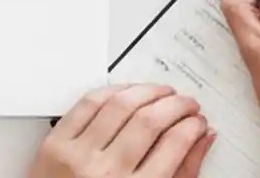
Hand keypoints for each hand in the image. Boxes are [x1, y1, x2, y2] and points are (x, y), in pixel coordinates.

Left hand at [29, 84, 215, 177]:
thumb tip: (203, 138)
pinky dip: (112, 91)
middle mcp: (107, 173)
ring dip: (148, 91)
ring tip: (161, 92)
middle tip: (186, 103)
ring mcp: (78, 156)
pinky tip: (127, 91)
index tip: (198, 121)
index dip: (192, 127)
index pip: (174, 145)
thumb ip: (181, 173)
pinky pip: (88, 103)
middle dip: (176, 105)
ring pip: (120, 105)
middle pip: (150, 122)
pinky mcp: (56, 143)